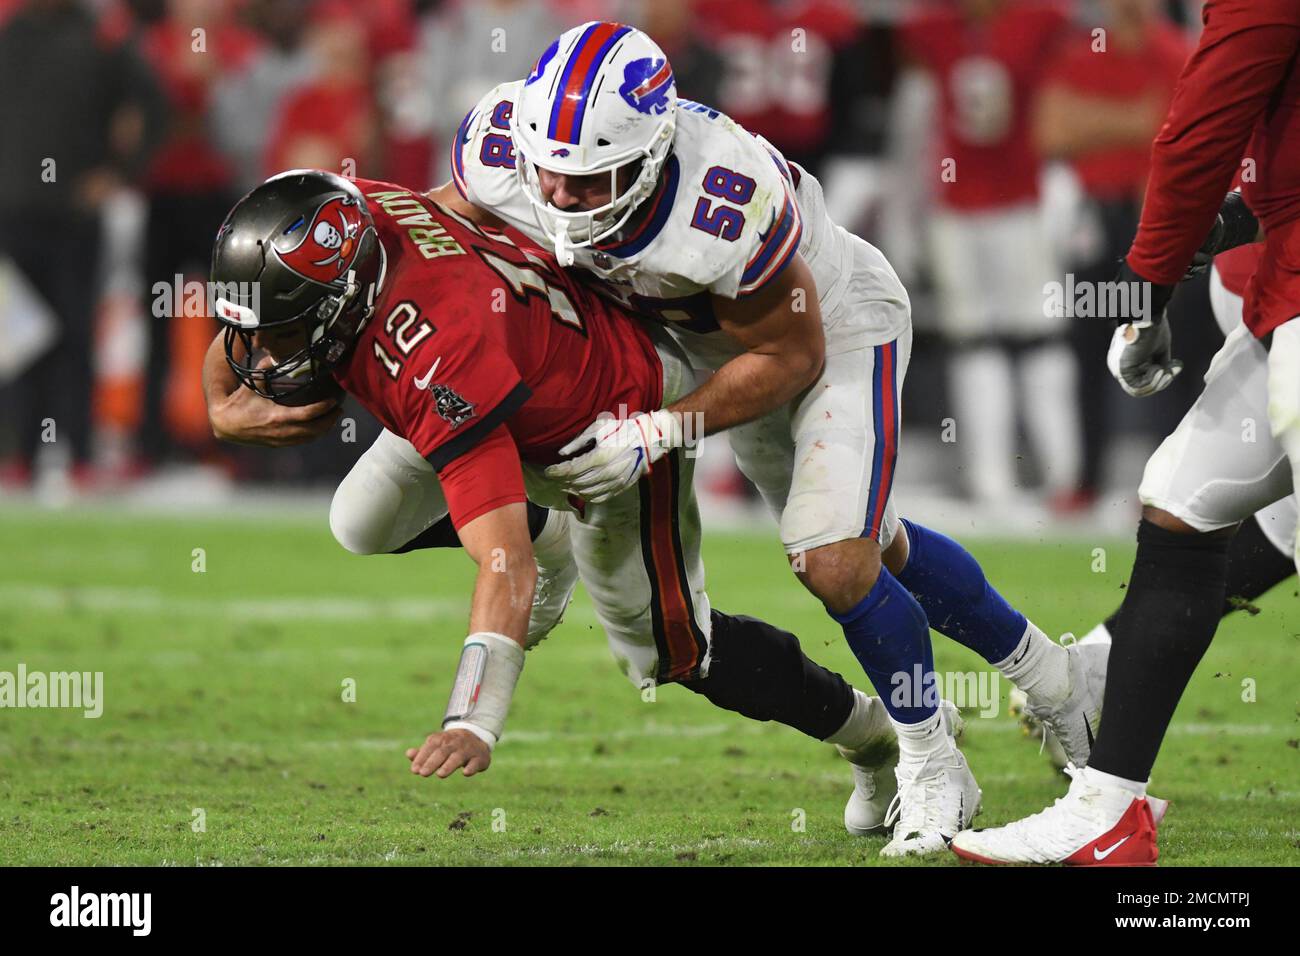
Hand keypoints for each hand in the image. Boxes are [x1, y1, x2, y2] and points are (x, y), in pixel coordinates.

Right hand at [209, 378, 340, 446]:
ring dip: (324, 428)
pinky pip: (302, 441)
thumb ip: (265, 369)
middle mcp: (282, 431)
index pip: (309, 414)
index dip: (324, 408)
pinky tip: (320, 426)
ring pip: (310, 437)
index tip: (334, 400)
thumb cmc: (239, 403)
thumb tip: (275, 353)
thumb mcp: (252, 384)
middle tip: (339, 409)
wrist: (226, 424)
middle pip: (315, 429)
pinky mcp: (279, 444)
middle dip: (330, 420)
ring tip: (334, 417)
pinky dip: (314, 434)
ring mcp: (281, 440)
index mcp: (277, 417)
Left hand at [406, 729, 491, 777]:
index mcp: (442, 739)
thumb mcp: (437, 746)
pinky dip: (471, 767)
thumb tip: (408, 754)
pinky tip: (465, 773)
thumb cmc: (450, 745)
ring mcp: (468, 749)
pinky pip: (476, 761)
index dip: (422, 758)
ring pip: (458, 756)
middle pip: (443, 751)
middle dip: (432, 762)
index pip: (430, 746)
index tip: (414, 770)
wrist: (477, 736)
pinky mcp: (480, 757)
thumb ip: (422, 752)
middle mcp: (455, 742)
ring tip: (440, 774)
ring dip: (449, 765)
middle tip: (423, 773)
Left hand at [544, 409, 681, 502]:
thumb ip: (578, 441)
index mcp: (600, 456)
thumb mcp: (598, 428)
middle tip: (555, 477)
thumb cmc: (622, 429)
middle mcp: (607, 472)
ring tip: (565, 485)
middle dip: (562, 480)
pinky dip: (588, 497)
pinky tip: (581, 492)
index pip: (571, 469)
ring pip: (587, 492)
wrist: (649, 438)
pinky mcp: (621, 487)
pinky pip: (601, 497)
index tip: (548, 471)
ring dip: (573, 489)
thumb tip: (561, 453)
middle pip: (576, 482)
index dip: (556, 472)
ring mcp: (615, 482)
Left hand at [1107, 315, 1182, 396]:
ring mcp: (1117, 369)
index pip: (1140, 382)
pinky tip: (1159, 370)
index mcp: (1125, 362)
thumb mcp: (1160, 349)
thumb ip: (1161, 362)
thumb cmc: (1154, 329)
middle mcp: (1118, 367)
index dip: (1158, 381)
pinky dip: (1150, 382)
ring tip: (1165, 372)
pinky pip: (1135, 387)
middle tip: (1170, 374)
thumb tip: (1168, 375)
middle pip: (1139, 389)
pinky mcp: (1120, 370)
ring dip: (1156, 383)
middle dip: (1158, 384)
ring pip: (1137, 390)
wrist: (1148, 318)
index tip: (1171, 372)